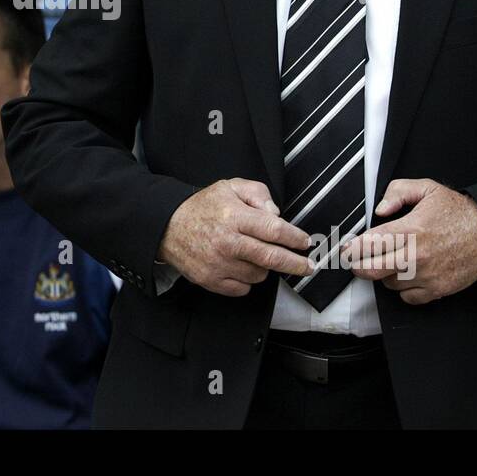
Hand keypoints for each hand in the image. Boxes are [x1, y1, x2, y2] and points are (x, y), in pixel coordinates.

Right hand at [157, 178, 313, 296]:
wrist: (168, 227)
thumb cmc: (202, 208)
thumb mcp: (230, 187)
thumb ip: (258, 194)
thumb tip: (276, 214)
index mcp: (233, 216)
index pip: (274, 230)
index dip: (294, 238)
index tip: (305, 242)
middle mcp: (227, 241)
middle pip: (271, 258)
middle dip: (295, 264)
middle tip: (307, 266)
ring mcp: (219, 264)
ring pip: (259, 275)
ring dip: (265, 268)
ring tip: (256, 256)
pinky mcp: (211, 280)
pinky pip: (243, 288)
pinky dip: (248, 280)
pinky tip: (241, 266)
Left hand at [345, 178, 476, 304]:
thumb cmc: (459, 214)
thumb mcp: (427, 189)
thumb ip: (397, 192)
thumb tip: (380, 209)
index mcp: (410, 230)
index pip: (369, 245)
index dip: (351, 249)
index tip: (346, 248)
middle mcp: (416, 256)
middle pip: (371, 270)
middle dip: (357, 266)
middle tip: (355, 260)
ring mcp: (426, 276)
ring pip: (387, 284)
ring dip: (383, 275)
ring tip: (390, 262)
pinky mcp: (437, 290)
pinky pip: (407, 298)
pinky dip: (402, 290)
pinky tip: (406, 275)